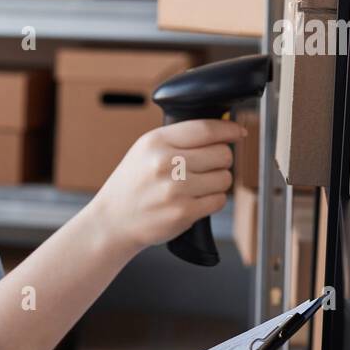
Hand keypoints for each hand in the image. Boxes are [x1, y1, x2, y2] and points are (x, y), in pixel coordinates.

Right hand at [88, 118, 245, 256]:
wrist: (113, 220)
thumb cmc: (133, 184)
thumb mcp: (145, 151)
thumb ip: (178, 139)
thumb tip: (221, 132)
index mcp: (156, 142)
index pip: (206, 129)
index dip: (228, 130)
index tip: (237, 132)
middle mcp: (165, 163)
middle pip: (222, 153)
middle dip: (222, 160)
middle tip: (208, 166)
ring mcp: (175, 189)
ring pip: (224, 178)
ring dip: (217, 182)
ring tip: (197, 186)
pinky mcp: (183, 212)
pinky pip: (218, 200)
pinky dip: (212, 201)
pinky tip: (194, 200)